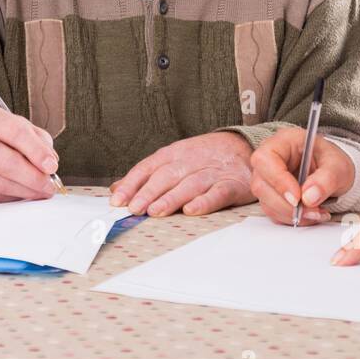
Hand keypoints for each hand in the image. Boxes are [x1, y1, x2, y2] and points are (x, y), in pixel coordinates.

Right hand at [0, 103, 59, 202]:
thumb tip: (50, 162)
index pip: (16, 133)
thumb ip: (36, 138)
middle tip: (48, 186)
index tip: (52, 166)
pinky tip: (19, 194)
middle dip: (33, 178)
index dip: (37, 152)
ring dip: (22, 191)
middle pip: (6, 162)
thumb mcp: (13, 122)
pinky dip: (6, 197)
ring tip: (38, 192)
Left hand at [109, 132, 254, 216]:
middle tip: (134, 208)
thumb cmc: (203, 157)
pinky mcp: (231, 184)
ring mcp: (211, 172)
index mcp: (173, 154)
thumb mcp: (173, 159)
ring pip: (189, 185)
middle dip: (148, 193)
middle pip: (166, 176)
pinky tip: (191, 210)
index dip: (131, 184)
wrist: (244, 147)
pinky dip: (204, 202)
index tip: (117, 200)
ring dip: (171, 198)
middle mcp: (190, 162)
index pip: (148, 168)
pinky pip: (217, 193)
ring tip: (155, 212)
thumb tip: (115, 189)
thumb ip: (145, 175)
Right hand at [249, 127, 353, 225]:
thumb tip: (309, 197)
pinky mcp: (271, 196)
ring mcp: (268, 178)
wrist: (334, 174)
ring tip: (315, 213)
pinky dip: (291, 218)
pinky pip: (273, 212)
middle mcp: (270, 159)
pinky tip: (309, 215)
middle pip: (261, 184)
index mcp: (283, 141)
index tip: (298, 198)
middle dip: (286, 204)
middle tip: (311, 211)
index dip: (278, 181)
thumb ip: (327, 179)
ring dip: (290, 214)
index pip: (266, 159)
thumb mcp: (338, 166)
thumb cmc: (332, 162)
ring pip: (266, 201)